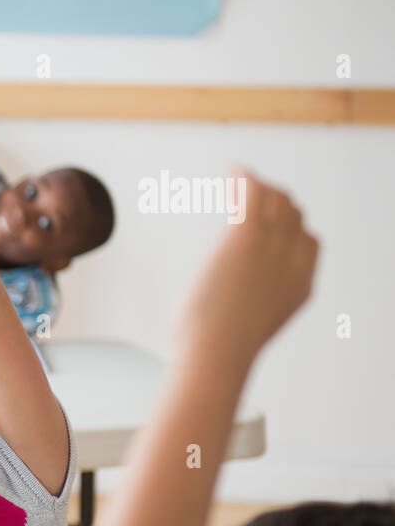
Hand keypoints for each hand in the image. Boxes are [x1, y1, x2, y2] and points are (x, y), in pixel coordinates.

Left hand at [175, 173, 318, 363]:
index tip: (270, 221)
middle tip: (249, 196)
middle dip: (275, 202)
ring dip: (259, 188)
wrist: (216, 353)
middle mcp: (293, 261)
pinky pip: (250, 192)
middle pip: (294, 215)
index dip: (291, 227)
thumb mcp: (249, 328)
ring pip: (276, 199)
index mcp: (301, 285)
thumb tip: (232, 305)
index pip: (310, 241)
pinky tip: (231, 172)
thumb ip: (253, 308)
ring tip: (237, 184)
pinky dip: (243, 177)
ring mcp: (271, 246)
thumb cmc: (219, 350)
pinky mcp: (244, 237)